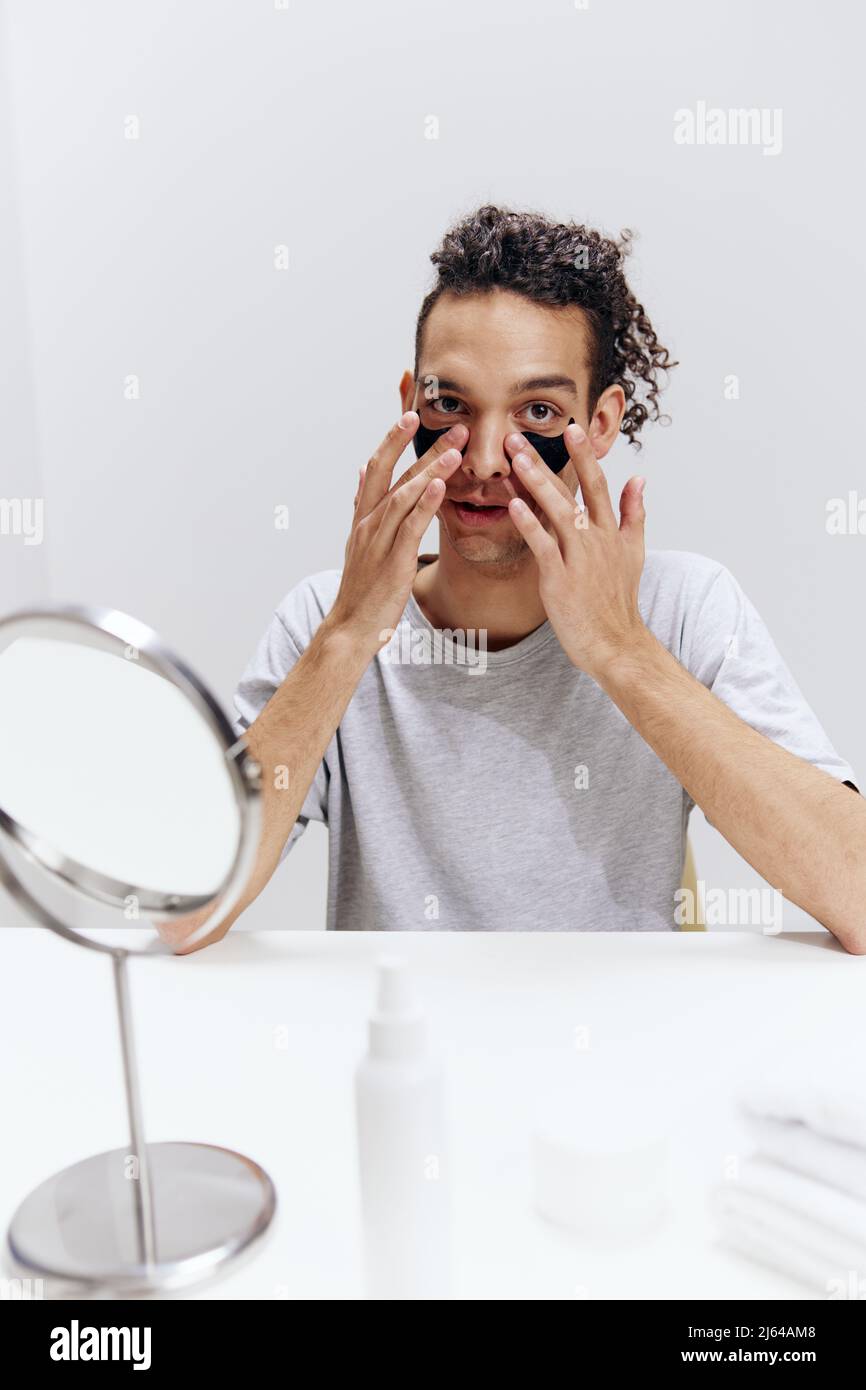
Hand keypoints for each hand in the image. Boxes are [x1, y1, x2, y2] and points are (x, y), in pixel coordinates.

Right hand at [327, 412, 466, 654]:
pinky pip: (410, 525)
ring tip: (456, 446)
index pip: (376, 466)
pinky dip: (425, 502)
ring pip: (404, 493)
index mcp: (363, 517)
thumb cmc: (363, 590)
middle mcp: (368, 523)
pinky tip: (441, 484)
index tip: (412, 412)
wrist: (351, 627)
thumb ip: (363, 508)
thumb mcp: (360, 544)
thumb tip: (361, 475)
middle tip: (449, 421)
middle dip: (417, 442)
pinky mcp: (393, 560)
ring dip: (430, 466)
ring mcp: (378, 540)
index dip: (393, 438)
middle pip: (389, 470)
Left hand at [504, 422, 647, 679]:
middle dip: (545, 461)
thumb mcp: (634, 553)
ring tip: (515, 458)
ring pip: (557, 511)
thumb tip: (640, 479)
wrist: (617, 643)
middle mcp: (597, 540)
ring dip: (535, 482)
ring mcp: (579, 559)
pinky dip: (530, 524)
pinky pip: (544, 545)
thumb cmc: (618, 601)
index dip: (585, 455)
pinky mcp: (561, 579)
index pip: (598, 484)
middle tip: (518, 435)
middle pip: (571, 491)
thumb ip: (635, 513)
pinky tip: (514, 504)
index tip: (572, 427)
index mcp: (612, 532)